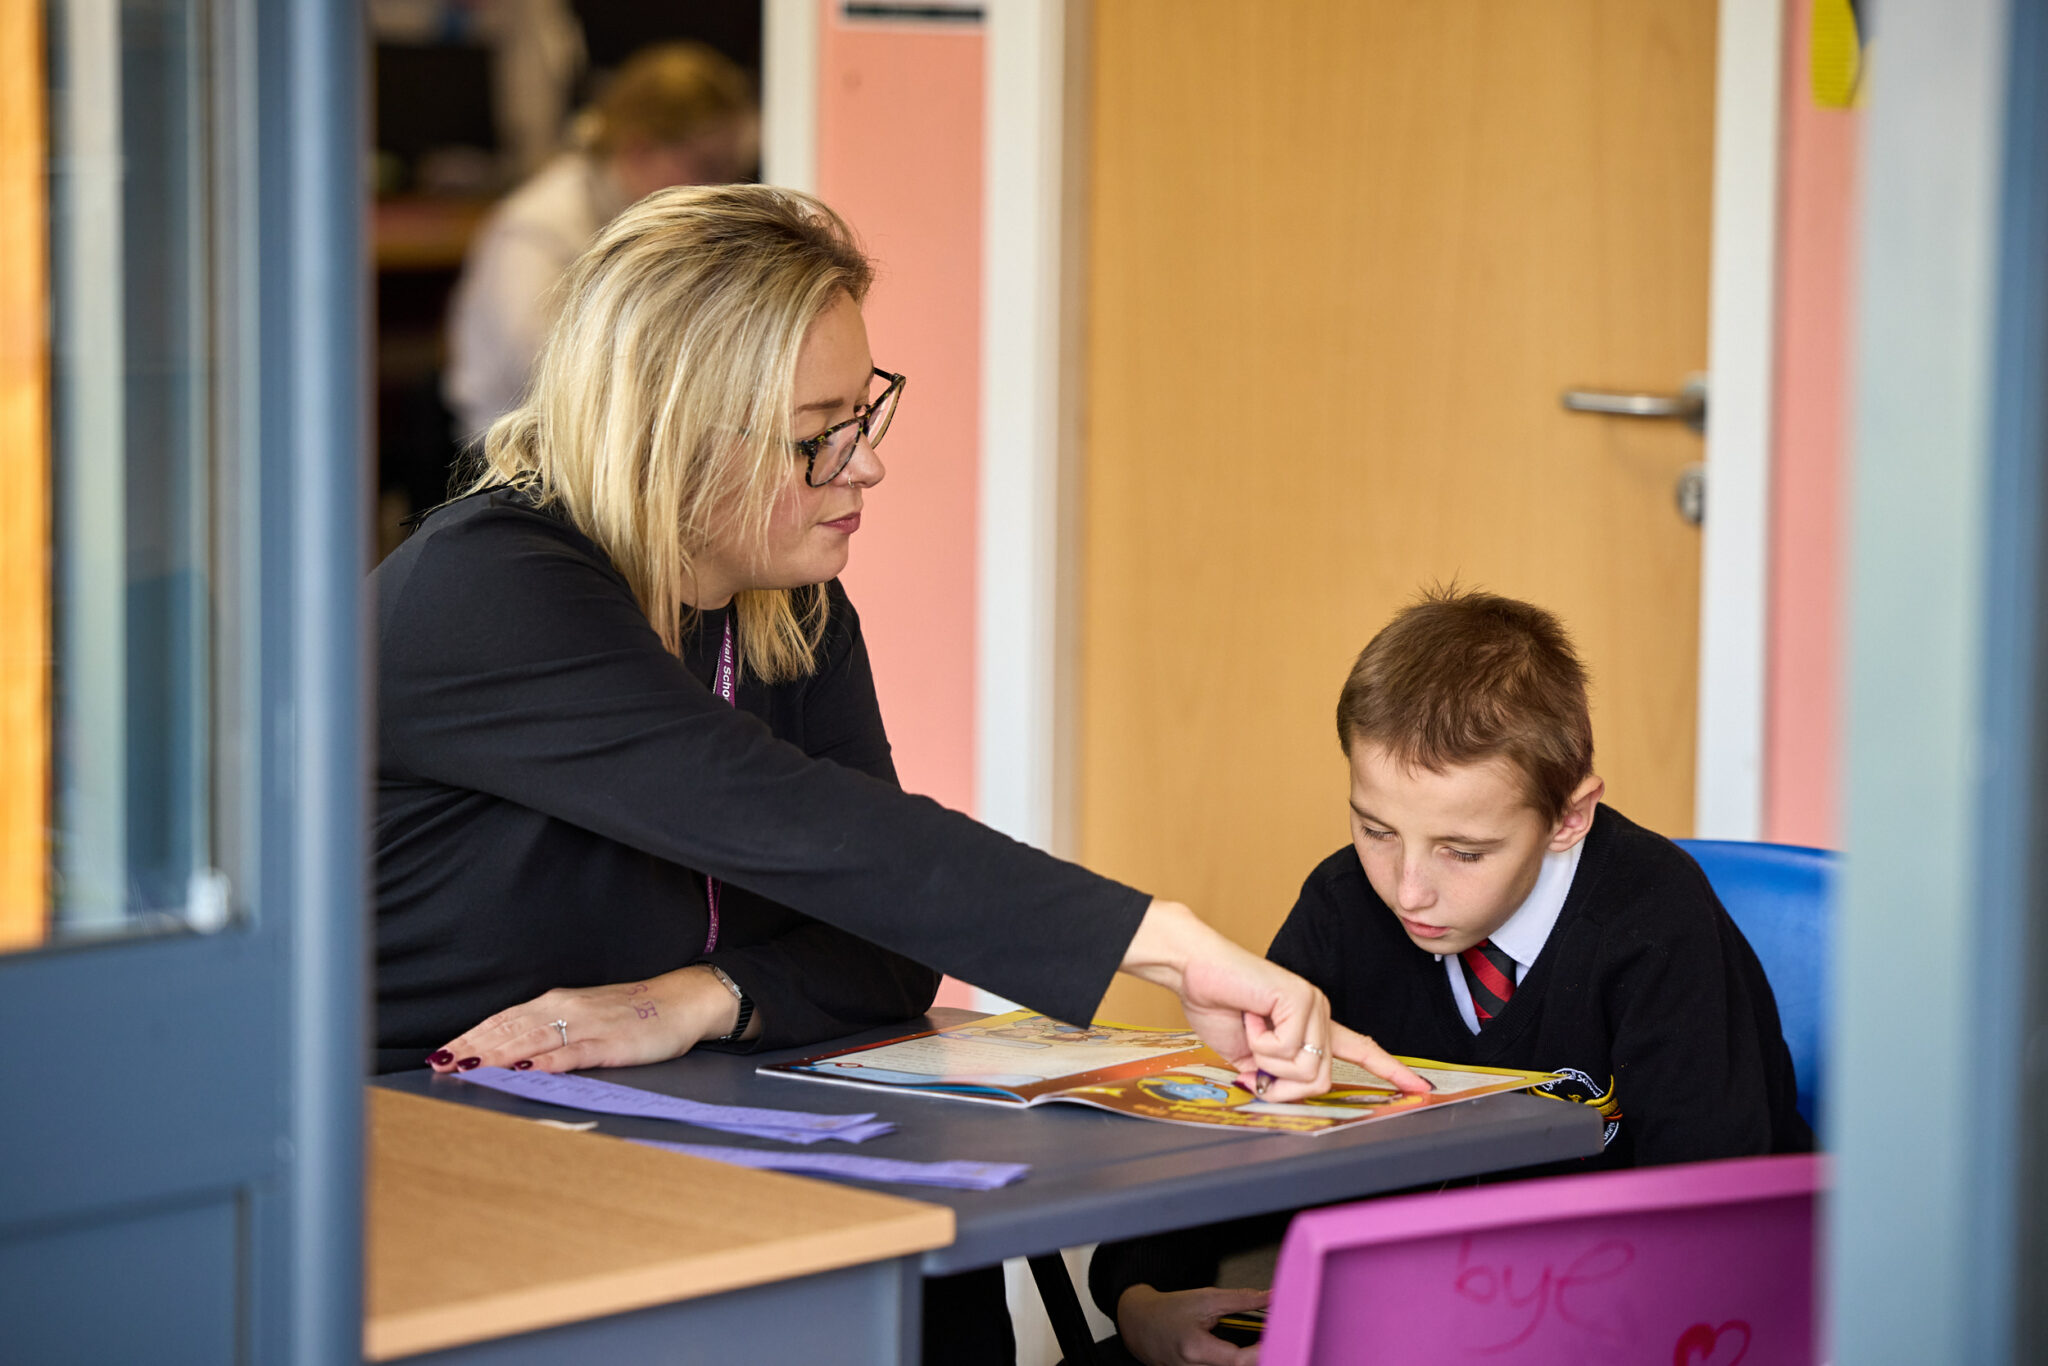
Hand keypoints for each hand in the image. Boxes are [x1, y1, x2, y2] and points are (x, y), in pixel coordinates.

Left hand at [423, 965, 751, 1073]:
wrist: (681, 1001)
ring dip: (500, 1054)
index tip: (441, 1055)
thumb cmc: (631, 1014)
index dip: (471, 1037)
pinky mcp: (612, 1044)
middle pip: (510, 1029)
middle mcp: (566, 1009)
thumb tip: (509, 1053)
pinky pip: (575, 1053)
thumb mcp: (584, 1016)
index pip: (503, 1020)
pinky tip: (530, 1070)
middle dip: (474, 1048)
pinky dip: (549, 1061)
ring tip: (471, 1067)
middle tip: (442, 1065)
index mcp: (556, 1003)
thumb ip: (549, 1032)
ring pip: (535, 1040)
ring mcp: (588, 1026)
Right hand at [1117, 1285, 1267, 1365]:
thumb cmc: (1170, 1310)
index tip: (1280, 1339)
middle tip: (1273, 1340)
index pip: (1239, 1360)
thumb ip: (1242, 1300)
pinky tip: (1241, 1353)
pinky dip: (1234, 1362)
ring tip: (1255, 1345)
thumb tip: (1272, 1298)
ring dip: (1246, 1359)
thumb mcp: (1207, 1298)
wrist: (1140, 1323)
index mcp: (1196, 1349)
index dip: (1262, 1352)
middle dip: (1257, 1356)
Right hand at [1121, 901, 1428, 1101]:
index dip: (1389, 1071)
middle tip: (1254, 1060)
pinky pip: (1286, 1048)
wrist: (1193, 970)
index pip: (1360, 1051)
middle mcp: (1320, 1014)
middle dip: (1281, 1084)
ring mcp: (1313, 1004)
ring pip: (1306, 1069)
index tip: (1419, 1088)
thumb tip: (1279, 1094)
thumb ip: (1273, 1077)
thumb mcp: (1250, 1058)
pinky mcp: (1301, 998)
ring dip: (1266, 1058)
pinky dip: (1258, 1040)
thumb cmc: (1216, 1006)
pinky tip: (1250, 1014)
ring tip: (1251, 1025)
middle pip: (1320, 1081)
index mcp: (1311, 1027)